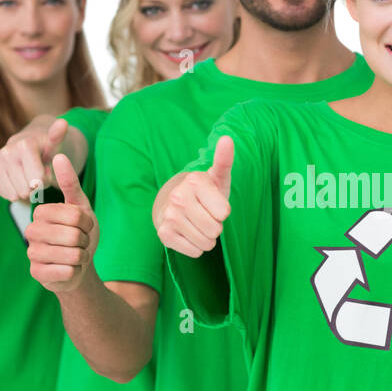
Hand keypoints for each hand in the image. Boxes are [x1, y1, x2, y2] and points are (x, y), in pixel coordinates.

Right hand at [0, 117, 69, 200]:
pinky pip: (3, 193)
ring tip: (28, 175)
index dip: (46, 180)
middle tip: (37, 174)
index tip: (47, 169)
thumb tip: (62, 123)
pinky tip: (18, 179)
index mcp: (25, 145)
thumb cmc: (47, 149)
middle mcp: (6, 151)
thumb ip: (59, 137)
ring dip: (25, 191)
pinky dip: (13, 192)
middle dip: (35, 187)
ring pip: (14, 194)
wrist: (32, 145)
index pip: (38, 181)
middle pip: (25, 190)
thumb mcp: (57, 145)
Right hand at [27, 152, 97, 292]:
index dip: (87, 224)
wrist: (78, 265)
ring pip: (73, 254)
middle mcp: (31, 231)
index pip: (75, 216)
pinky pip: (67, 271)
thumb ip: (70, 183)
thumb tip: (59, 155)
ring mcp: (32, 253)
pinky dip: (76, 271)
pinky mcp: (36, 273)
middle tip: (79, 243)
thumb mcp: (81, 207)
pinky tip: (69, 269)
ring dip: (82, 256)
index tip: (82, 227)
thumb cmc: (79, 233)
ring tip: (75, 255)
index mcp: (41, 213)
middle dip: (85, 241)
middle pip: (74, 235)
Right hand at [153, 136, 233, 257]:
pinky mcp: (164, 234)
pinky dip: (195, 247)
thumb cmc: (203, 192)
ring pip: (206, 243)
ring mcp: (169, 216)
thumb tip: (227, 139)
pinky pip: (194, 251)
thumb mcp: (216, 178)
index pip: (224, 213)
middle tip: (205, 215)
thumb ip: (224, 160)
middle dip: (215, 227)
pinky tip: (188, 233)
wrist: (171, 203)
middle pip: (215, 230)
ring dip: (207, 238)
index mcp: (194, 181)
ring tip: (198, 224)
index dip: (223, 212)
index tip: (213, 203)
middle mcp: (178, 198)